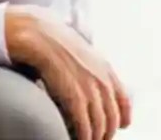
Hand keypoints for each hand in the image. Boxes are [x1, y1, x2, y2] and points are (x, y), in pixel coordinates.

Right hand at [6, 6, 132, 139]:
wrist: (36, 32)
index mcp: (105, 68)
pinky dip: (83, 136)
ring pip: (100, 124)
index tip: (122, 126)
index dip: (123, 116)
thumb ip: (87, 66)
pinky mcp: (74, 95)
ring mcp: (89, 87)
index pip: (124, 99)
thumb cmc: (51, 41)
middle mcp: (102, 78)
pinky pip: (84, 125)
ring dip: (95, 138)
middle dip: (107, 132)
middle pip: (112, 116)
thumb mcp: (78, 51)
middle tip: (98, 139)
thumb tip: (86, 79)